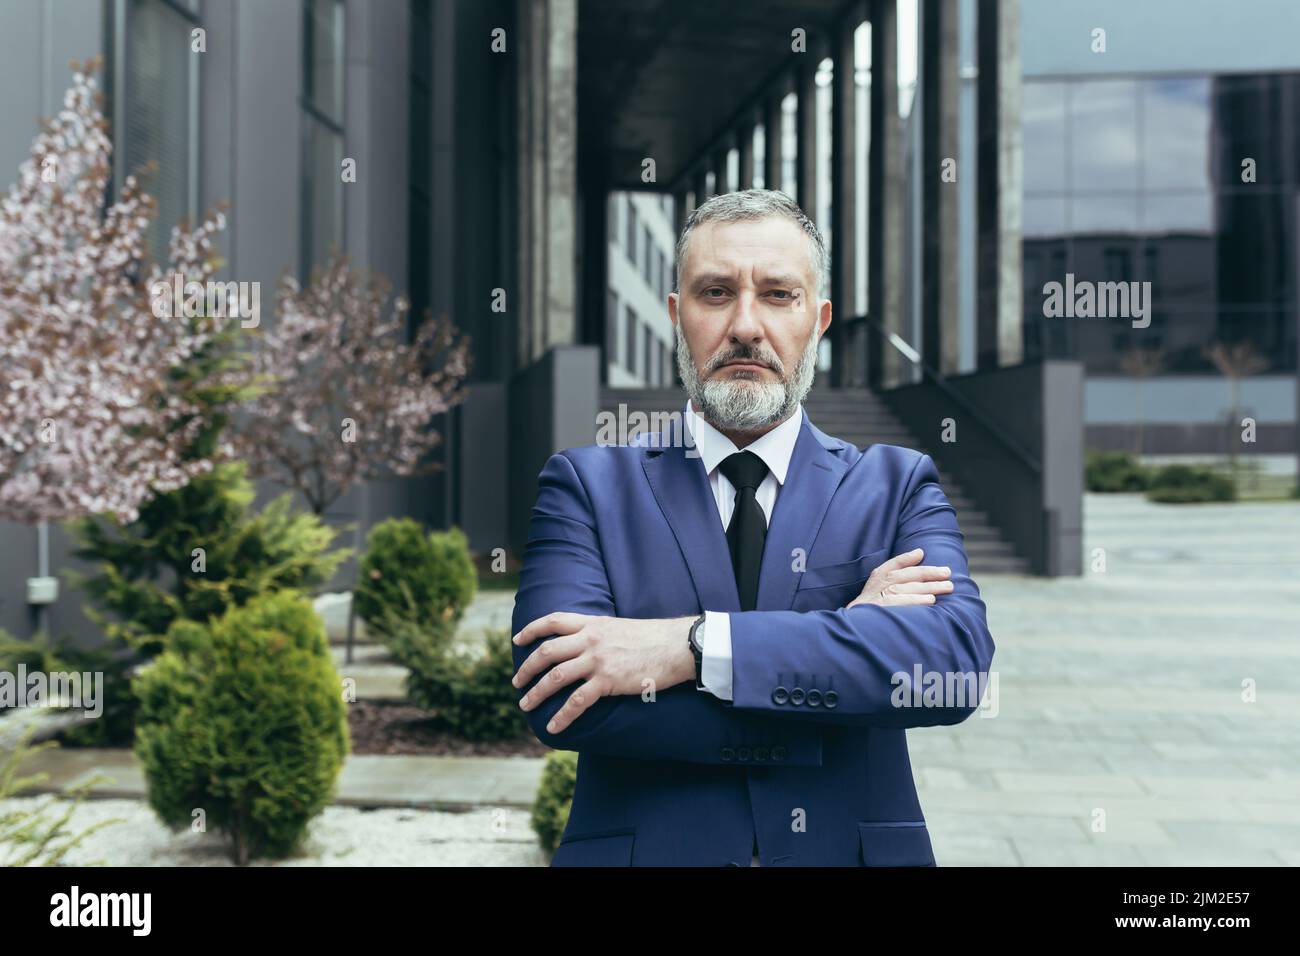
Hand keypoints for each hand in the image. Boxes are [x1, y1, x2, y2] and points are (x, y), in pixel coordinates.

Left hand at [511, 613, 696, 733]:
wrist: (677, 646)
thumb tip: (587, 645)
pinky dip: (562, 716)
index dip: (532, 630)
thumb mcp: (620, 627)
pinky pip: (577, 701)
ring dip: (536, 693)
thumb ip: (600, 634)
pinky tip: (553, 726)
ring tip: (525, 705)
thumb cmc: (654, 639)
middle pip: (547, 651)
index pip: (553, 620)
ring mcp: (597, 660)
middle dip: (527, 668)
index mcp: (593, 624)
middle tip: (517, 682)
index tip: (517, 640)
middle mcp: (590, 639)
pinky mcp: (607, 681)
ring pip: (555, 677)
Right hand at [845, 548, 952, 608]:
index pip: (893, 564)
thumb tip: (919, 552)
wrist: (855, 629)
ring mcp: (879, 599)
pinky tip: (930, 600)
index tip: (921, 554)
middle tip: (947, 574)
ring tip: (947, 587)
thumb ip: (896, 571)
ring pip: (908, 588)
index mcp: (877, 579)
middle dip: (929, 573)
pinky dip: (916, 600)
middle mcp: (878, 586)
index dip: (907, 558)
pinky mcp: (881, 611)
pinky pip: (901, 603)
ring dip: (929, 587)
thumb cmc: (871, 608)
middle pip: (906, 575)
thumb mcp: (878, 587)